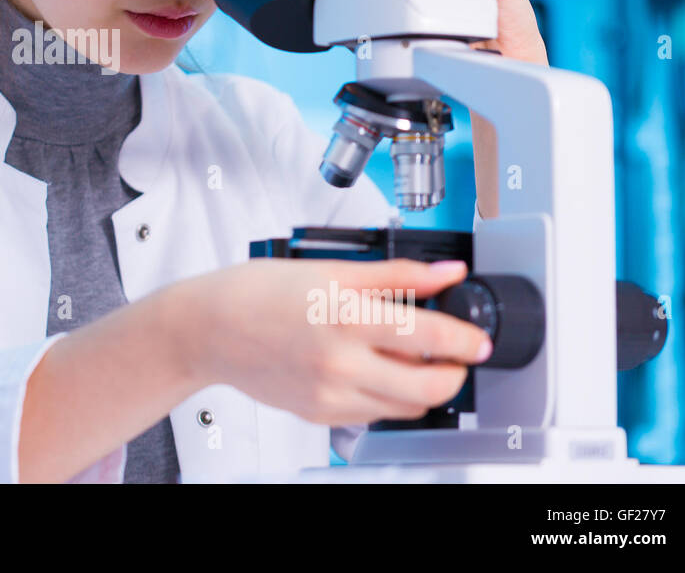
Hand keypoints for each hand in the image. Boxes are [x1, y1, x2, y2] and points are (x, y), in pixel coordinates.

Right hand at [178, 257, 492, 425]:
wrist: (207, 328)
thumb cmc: (256, 292)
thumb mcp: (331, 270)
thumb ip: (396, 274)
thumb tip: (446, 272)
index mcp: (345, 317)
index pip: (430, 337)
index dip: (466, 340)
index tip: (477, 339)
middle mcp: (340, 363)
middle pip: (429, 387)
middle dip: (455, 375)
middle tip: (456, 357)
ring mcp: (330, 395)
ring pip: (405, 407)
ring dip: (422, 388)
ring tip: (410, 360)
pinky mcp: (319, 415)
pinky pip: (372, 415)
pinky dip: (386, 397)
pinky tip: (371, 370)